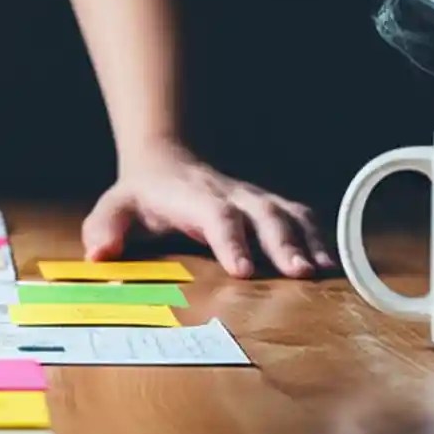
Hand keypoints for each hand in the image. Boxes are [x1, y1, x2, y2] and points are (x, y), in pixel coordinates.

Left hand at [82, 139, 334, 278]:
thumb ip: (104, 228)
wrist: (165, 160)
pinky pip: (301, 217)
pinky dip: (320, 236)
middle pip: (264, 214)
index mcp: (194, 198)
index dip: (232, 240)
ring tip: (324, 271)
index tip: (243, 270)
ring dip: (309, 241)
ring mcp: (254, 199)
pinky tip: (334, 262)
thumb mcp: (113, 207)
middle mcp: (231, 195)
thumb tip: (99, 254)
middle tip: (300, 273)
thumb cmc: (140, 195)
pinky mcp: (269, 206)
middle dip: (283, 243)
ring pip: (289, 214)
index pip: (218, 217)